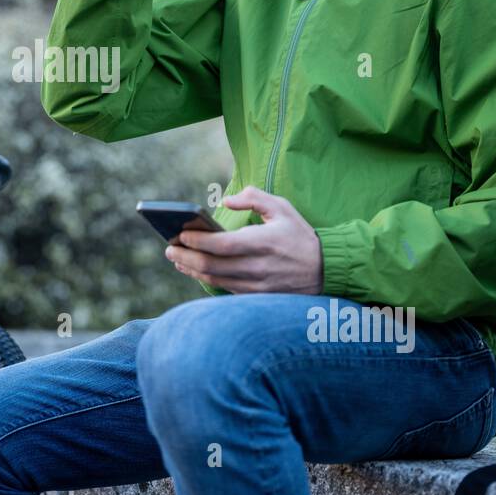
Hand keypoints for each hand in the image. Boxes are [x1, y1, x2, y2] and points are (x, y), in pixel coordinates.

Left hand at [164, 186, 323, 294]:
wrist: (326, 270)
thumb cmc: (299, 235)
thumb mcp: (282, 208)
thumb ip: (254, 198)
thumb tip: (227, 200)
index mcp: (264, 242)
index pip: (222, 245)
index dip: (198, 240)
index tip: (180, 233)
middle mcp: (258, 267)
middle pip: (212, 265)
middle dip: (185, 256)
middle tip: (169, 248)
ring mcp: (257, 285)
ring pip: (215, 280)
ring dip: (191, 269)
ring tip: (176, 258)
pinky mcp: (257, 296)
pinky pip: (224, 289)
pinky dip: (206, 279)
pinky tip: (194, 270)